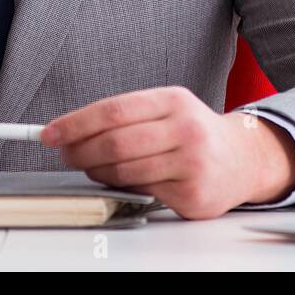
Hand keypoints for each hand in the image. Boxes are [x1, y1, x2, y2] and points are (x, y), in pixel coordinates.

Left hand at [40, 86, 294, 219]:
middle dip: (80, 151)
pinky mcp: (192, 193)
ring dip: (96, 172)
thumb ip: (127, 117)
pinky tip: (122, 181)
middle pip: (115, 142)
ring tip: (91, 167)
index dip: (76, 123)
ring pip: (124, 171)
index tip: (51, 133)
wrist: (242, 159)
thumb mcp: (168, 110)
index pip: (113, 110)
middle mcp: (185, 129)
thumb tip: (73, 132)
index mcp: (174, 100)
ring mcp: (191, 163)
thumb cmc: (195, 133)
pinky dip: (123, 187)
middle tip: (65, 153)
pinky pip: (141, 192)